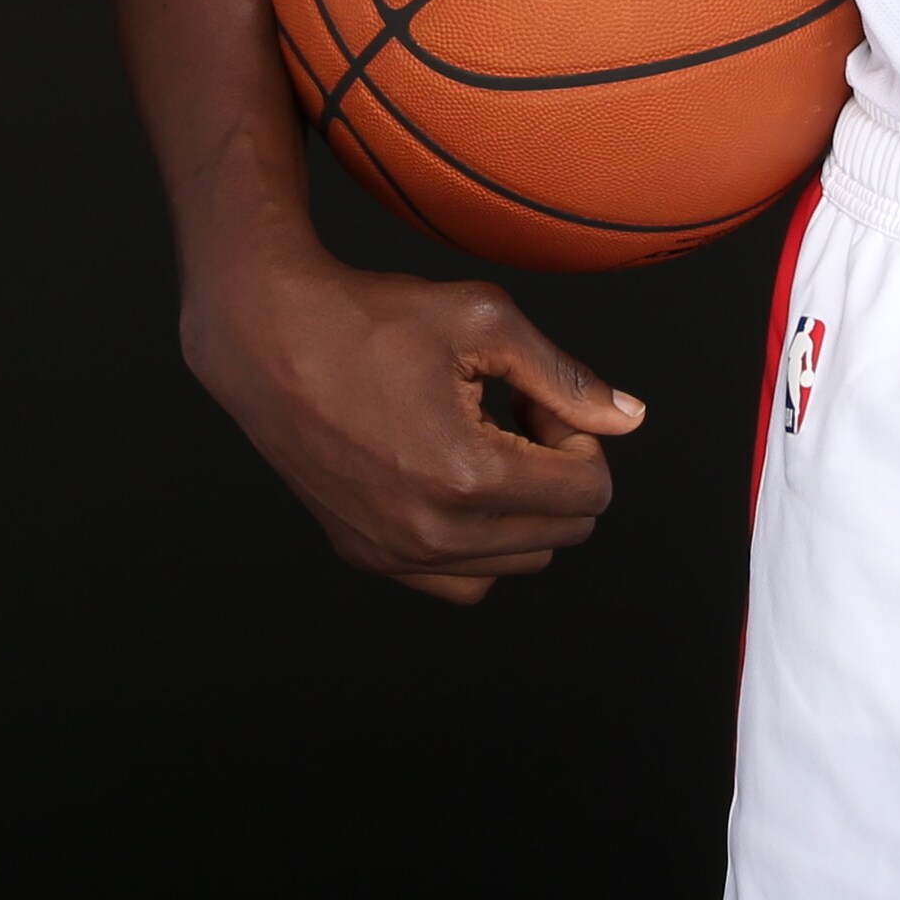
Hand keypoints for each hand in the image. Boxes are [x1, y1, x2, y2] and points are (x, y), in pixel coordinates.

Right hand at [180, 248, 642, 600]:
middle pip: (563, 532)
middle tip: (511, 413)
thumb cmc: (375, 318)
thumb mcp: (485, 321)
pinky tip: (454, 482)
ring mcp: (395, 553)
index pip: (588, 491)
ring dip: (522, 509)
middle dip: (554, 471)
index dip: (579, 435)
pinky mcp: (367, 557)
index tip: (535, 397)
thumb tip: (629, 420)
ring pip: (519, 563)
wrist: (270, 339)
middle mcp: (430, 532)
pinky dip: (479, 543)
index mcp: (467, 475)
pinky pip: (462, 580)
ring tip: (481, 444)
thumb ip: (567, 377)